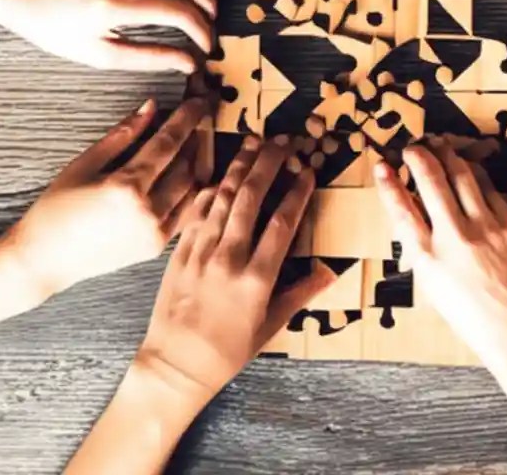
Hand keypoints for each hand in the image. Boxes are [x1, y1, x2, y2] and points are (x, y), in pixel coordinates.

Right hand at [0, 97, 210, 297]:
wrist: (45, 259)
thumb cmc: (56, 209)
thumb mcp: (84, 165)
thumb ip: (121, 136)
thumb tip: (150, 108)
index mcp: (126, 187)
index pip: (168, 143)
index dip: (186, 119)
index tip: (198, 102)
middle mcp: (147, 212)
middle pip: (187, 166)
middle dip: (194, 140)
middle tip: (195, 121)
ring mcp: (155, 233)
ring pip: (193, 190)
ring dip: (195, 166)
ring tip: (190, 147)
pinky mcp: (157, 247)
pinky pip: (187, 214)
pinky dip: (191, 192)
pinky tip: (185, 177)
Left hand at [137, 139, 333, 397]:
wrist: (176, 364)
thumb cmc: (227, 351)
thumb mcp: (271, 326)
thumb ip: (300, 294)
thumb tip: (330, 272)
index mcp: (257, 278)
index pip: (282, 223)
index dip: (297, 192)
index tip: (308, 171)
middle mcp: (228, 259)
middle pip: (250, 198)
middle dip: (268, 164)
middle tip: (283, 142)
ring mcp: (200, 253)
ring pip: (221, 198)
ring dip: (239, 167)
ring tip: (253, 142)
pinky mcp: (179, 253)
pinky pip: (195, 213)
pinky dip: (208, 191)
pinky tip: (218, 175)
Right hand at [373, 140, 506, 376]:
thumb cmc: (473, 320)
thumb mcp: (433, 289)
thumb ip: (423, 253)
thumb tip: (415, 224)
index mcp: (427, 259)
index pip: (400, 209)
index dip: (388, 183)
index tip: (382, 165)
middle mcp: (453, 238)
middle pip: (431, 181)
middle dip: (418, 157)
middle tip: (412, 147)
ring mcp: (485, 229)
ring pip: (462, 176)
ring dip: (448, 156)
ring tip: (439, 145)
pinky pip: (490, 190)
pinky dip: (476, 175)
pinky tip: (470, 168)